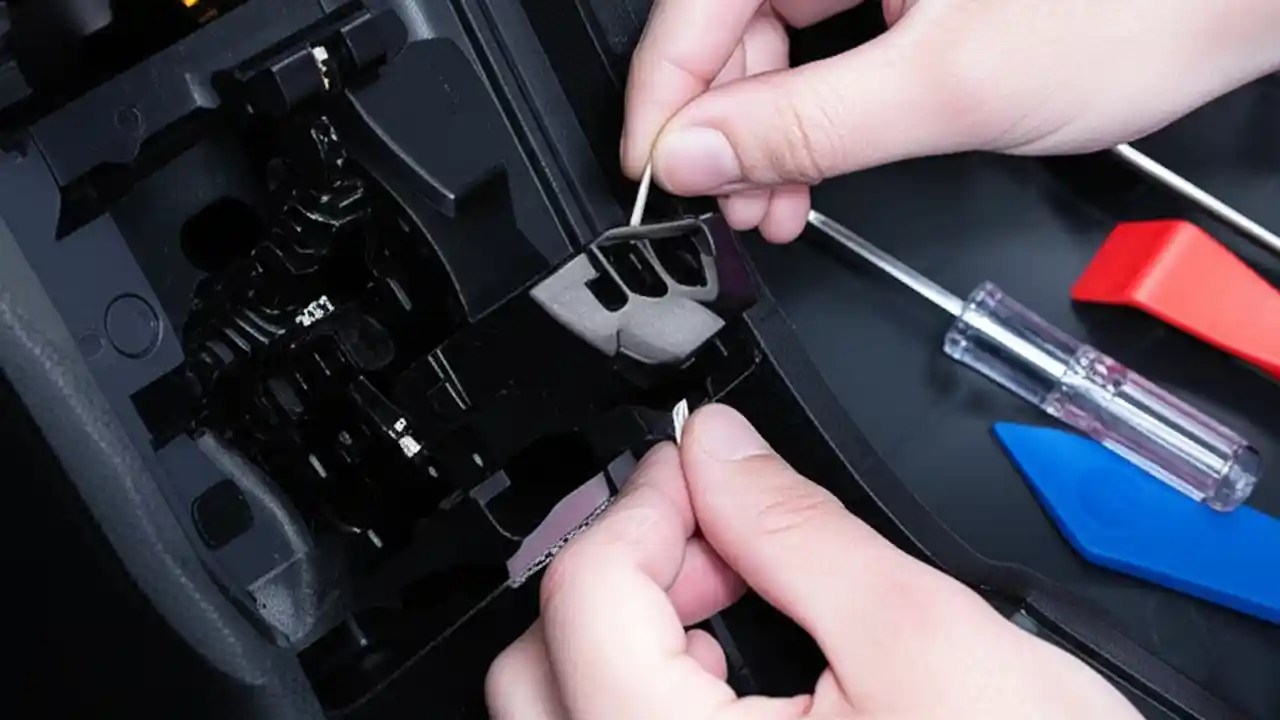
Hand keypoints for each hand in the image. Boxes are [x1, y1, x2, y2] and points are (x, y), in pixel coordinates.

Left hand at [486, 404, 1141, 718]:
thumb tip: (722, 449)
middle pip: (544, 658)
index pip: (584, 593)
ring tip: (729, 601)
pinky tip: (724, 675)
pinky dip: (644, 687)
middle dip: (627, 568)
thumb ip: (799, 528)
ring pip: (563, 708)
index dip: (642, 501)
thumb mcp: (922, 639)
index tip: (694, 466)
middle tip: (718, 533)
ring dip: (626, 628)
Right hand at [621, 0, 1279, 242]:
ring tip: (776, 208)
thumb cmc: (1138, 2)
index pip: (695, 5)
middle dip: (722, 130)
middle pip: (728, 26)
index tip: (654, 177)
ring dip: (764, 135)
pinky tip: (811, 170)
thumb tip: (695, 155)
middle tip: (729, 209)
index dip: (665, 100)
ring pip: (771, 44)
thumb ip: (804, 126)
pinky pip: (821, 49)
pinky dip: (809, 117)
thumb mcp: (945, 86)